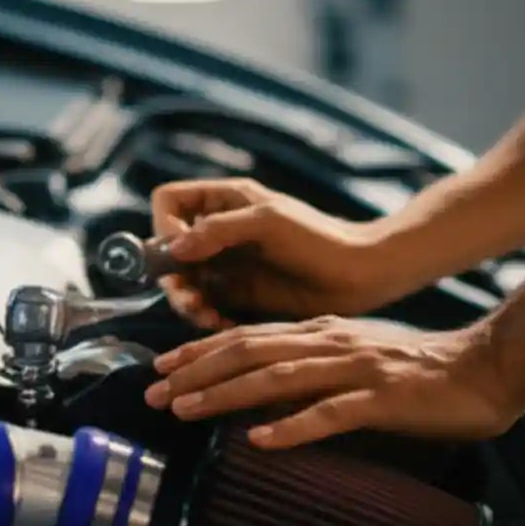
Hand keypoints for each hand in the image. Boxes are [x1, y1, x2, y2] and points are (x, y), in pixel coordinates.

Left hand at [143, 316, 519, 447]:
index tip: (160, 368)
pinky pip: (331, 414)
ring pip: (278, 377)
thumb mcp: (352, 357)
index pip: (247, 334)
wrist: (482, 368)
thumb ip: (309, 366)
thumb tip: (258, 392)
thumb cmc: (415, 371)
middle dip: (196, 372)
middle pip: (249, 351)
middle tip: (153, 393)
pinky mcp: (382, 399)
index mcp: (321, 332)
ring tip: (187, 410)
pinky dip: (293, 427)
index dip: (200, 350)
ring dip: (227, 394)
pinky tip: (261, 441)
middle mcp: (330, 343)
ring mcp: (355, 369)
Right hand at [150, 178, 408, 327]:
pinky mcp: (238, 294)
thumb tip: (172, 248)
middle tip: (191, 300)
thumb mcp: (268, 222)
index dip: (163, 225)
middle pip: (168, 250)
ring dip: (188, 302)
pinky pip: (206, 306)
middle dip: (174, 277)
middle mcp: (219, 230)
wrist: (360, 275)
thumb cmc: (319, 238)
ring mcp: (227, 263)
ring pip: (183, 282)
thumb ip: (218, 230)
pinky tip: (225, 325)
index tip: (179, 252)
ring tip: (209, 318)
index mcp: (224, 200)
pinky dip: (208, 318)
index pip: (169, 202)